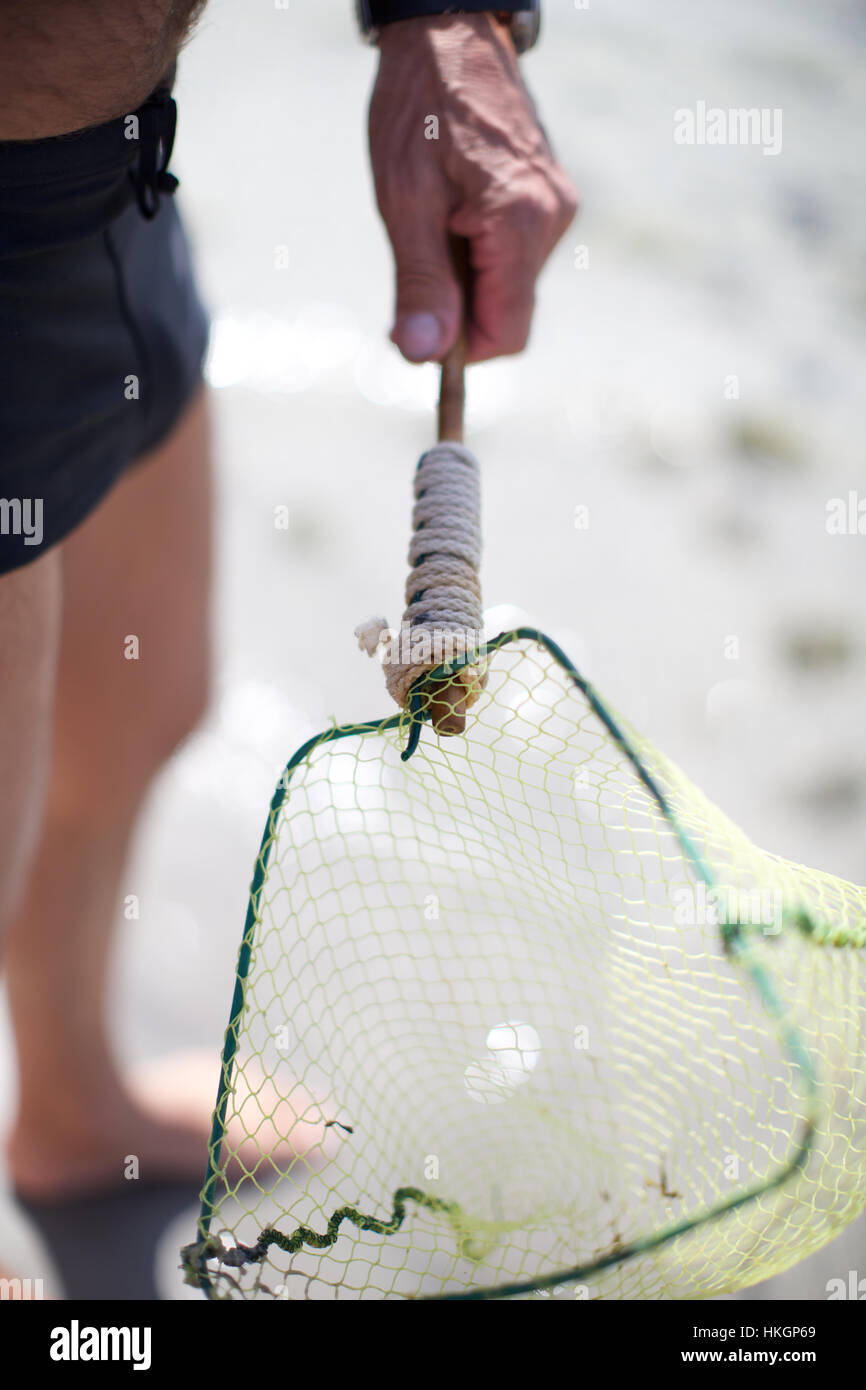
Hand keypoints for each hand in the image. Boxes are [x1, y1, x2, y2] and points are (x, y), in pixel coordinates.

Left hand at [368, 13, 577, 363]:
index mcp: (520, 222)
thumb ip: (420, 284)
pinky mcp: (551, 198)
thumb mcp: (405, 202)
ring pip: (511, 286)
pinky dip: (480, 251)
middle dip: (460, 306)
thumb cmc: (419, 108)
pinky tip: (455, 207)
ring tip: (436, 216)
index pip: (506, 335)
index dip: (462, 351)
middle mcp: (552, 218)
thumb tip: (424, 355)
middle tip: (417, 253)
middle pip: (509, 314)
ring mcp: (557, 207)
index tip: (418, 328)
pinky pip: (516, 255)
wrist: (449, 33)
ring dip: (468, 275)